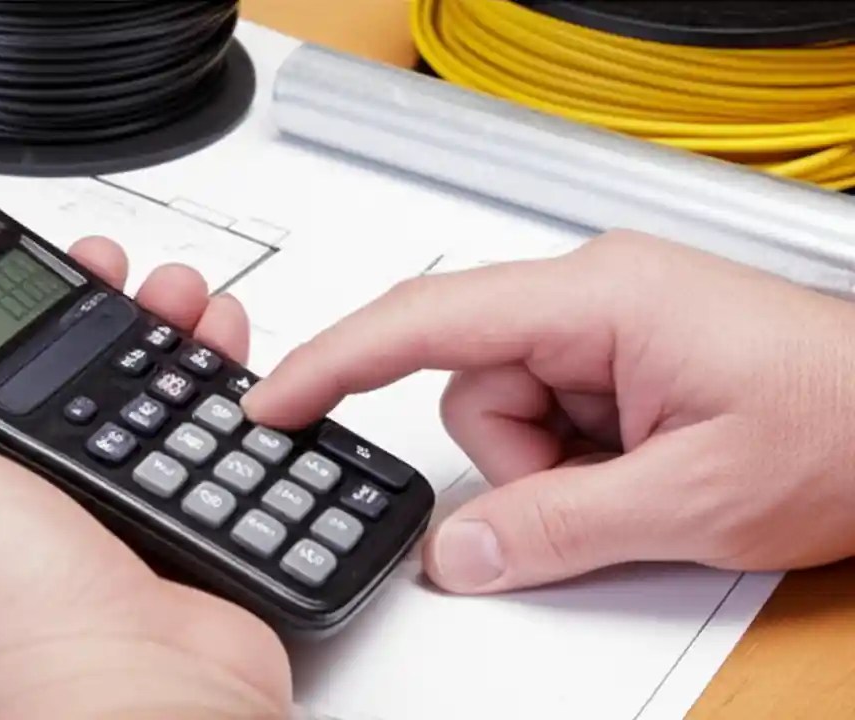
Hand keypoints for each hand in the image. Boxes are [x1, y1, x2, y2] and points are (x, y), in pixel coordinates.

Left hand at [0, 237, 289, 719]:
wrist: (140, 693)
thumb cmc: (17, 613)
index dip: (23, 304)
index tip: (56, 263)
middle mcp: (47, 493)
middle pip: (85, 369)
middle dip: (115, 306)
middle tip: (136, 278)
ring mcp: (126, 509)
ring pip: (158, 395)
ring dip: (181, 336)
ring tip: (195, 307)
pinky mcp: (193, 524)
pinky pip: (219, 441)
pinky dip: (235, 397)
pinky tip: (239, 373)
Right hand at [243, 230, 854, 593]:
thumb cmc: (844, 420)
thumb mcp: (693, 498)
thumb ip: (558, 527)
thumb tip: (456, 554)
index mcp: (596, 297)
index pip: (426, 321)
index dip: (336, 363)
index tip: (275, 402)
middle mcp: (589, 300)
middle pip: (471, 389)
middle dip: (516, 464)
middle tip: (594, 498)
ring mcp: (602, 330)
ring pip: (506, 417)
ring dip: (553, 471)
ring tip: (642, 482)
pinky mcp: (615, 362)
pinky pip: (548, 424)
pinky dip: (577, 466)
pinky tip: (643, 469)